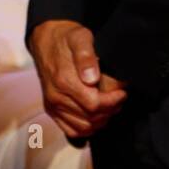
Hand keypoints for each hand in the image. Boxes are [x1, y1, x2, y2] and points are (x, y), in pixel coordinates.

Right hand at [28, 19, 126, 140]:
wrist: (46, 41)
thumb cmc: (66, 38)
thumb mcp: (80, 38)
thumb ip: (86, 57)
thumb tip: (92, 78)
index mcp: (64, 81)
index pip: (94, 104)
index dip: (112, 101)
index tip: (122, 92)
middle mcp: (56, 97)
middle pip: (91, 118)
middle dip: (110, 110)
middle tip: (119, 99)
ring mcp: (53, 105)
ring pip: (83, 127)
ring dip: (101, 120)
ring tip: (110, 106)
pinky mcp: (51, 110)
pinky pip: (71, 130)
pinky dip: (87, 128)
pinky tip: (96, 117)